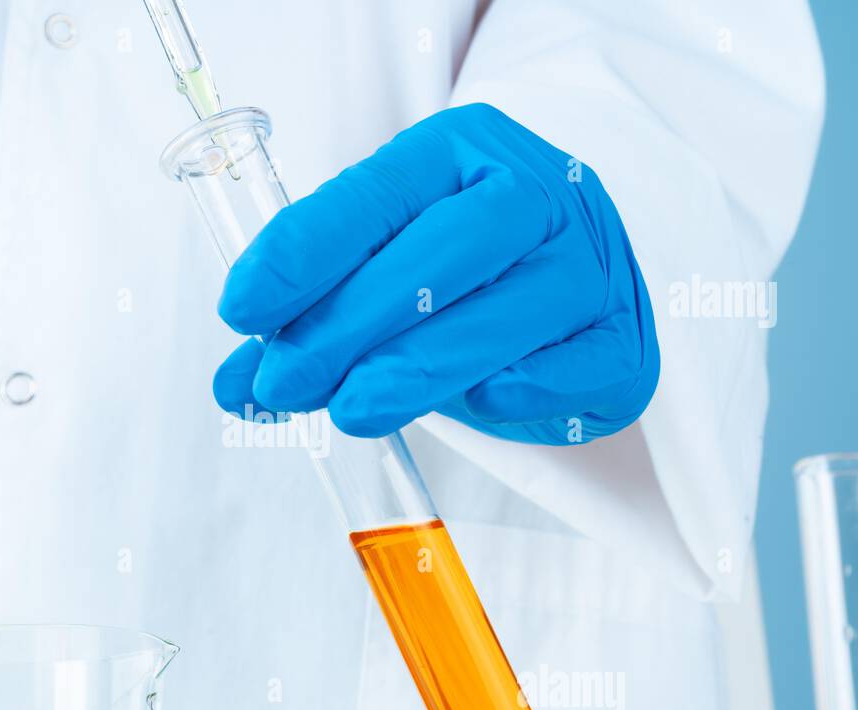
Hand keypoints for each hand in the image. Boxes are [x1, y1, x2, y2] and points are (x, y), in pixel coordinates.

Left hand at [212, 103, 658, 444]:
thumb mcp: (383, 266)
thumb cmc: (462, 273)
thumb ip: (311, 314)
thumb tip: (235, 385)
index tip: (241, 309)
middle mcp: (535, 196)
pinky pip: (569, 371)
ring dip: (415, 371)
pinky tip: (477, 402)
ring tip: (348, 410)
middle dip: (348, 325)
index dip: (303, 253)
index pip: (374, 194)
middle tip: (283, 382)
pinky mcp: (623, 341)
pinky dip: (517, 391)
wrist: (576, 279)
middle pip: (439, 254)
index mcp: (462, 152)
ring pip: (501, 318)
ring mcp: (590, 267)